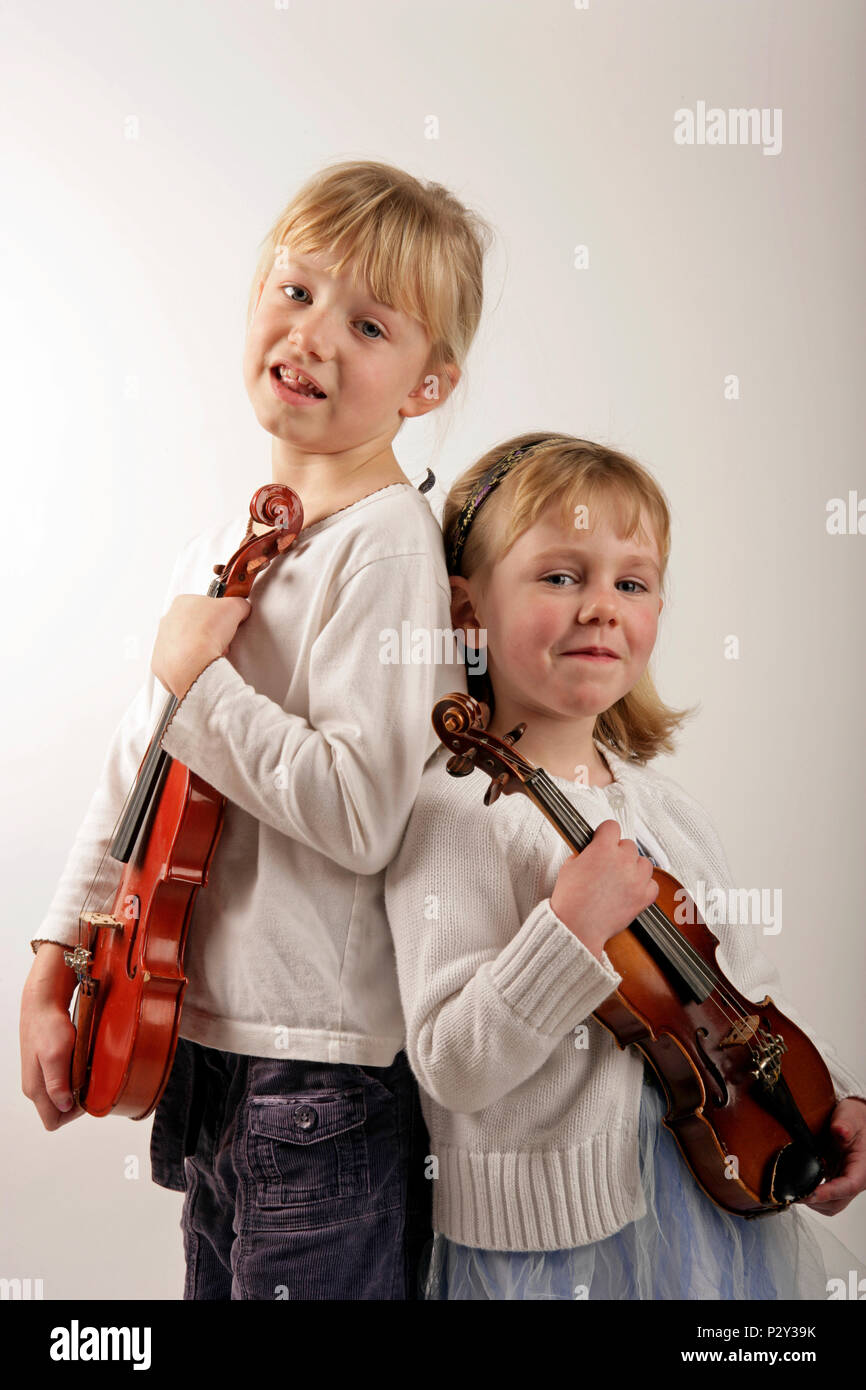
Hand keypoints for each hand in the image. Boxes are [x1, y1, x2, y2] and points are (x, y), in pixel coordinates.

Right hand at [20, 951, 82, 1129]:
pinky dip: (72, 1076)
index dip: (73, 1115)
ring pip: (60, 1096)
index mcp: (36, 1089)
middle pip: (58, 1111)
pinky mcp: (45, 1068)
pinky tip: (78, 1062)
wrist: (42, 1004)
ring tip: (82, 1068)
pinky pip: (61, 1082)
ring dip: (74, 1088)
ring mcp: (39, 1078)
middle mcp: (35, 1087)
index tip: (85, 1094)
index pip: (53, 1121)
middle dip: (76, 1101)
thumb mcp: (56, 1055)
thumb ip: (58, 1083)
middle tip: (87, 1079)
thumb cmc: (48, 1026)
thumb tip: (64, 1105)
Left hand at [151, 595, 250, 698]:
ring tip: (214, 653)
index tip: (227, 621)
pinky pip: (182, 660)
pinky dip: (193, 662)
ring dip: (203, 647)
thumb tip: (241, 607)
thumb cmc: (205, 635)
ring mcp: (163, 640)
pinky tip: (203, 663)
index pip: (206, 604)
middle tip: (222, 638)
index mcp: (182, 602)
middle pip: (197, 623)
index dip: (221, 614)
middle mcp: (169, 619)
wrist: (190, 665)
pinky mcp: (162, 661)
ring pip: (189, 642)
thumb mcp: (235, 607)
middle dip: (212, 631)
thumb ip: (239, 603)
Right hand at [550, 819, 658, 960]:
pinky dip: (644, 887)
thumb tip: (592, 852)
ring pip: (644, 863)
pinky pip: (652, 884)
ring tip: (620, 880)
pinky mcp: (644, 896)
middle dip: (618, 854)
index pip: (612, 827)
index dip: (605, 834)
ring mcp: (636, 879)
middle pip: (629, 845)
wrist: (577, 927)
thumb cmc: (571, 901)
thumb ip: (585, 854)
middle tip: (607, 867)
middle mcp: (622, 860)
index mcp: (602, 849)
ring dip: (633, 868)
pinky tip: (631, 891)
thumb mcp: (569, 866)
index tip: (603, 840)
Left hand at [799, 1097, 865, 1215]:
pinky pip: (829, 1197)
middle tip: (795, 1194)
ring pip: (833, 1204)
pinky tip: (805, 1184)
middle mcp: (858, 1179)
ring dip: (815, 1201)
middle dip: (817, 1201)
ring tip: (799, 1189)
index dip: (828, 1193)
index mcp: (862, 1167)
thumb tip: (840, 1131)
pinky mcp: (839, 1181)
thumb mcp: (850, 1116)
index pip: (848, 1186)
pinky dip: (816, 1196)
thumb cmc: (856, 1119)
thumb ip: (845, 1124)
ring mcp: (848, 1182)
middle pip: (838, 1201)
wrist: (857, 1120)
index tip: (809, 1194)